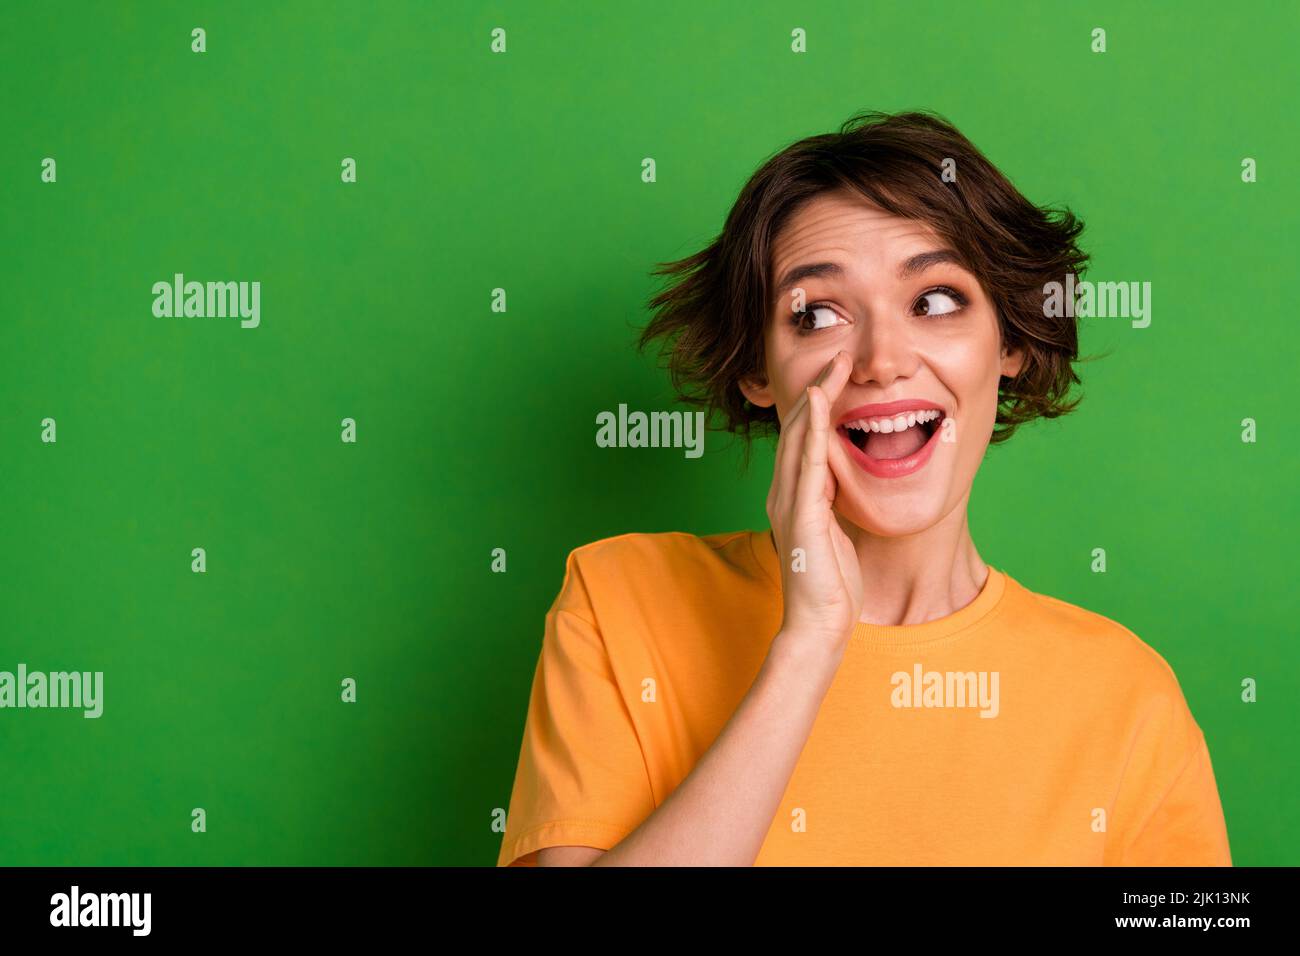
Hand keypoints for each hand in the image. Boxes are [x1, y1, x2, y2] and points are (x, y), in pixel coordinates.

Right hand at [764, 351, 864, 659]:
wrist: (819, 626)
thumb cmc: (830, 587)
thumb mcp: (834, 532)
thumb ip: (831, 503)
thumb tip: (840, 479)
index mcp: (793, 497)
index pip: (803, 440)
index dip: (818, 404)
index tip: (836, 375)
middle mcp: (784, 494)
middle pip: (798, 430)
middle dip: (817, 389)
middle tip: (836, 355)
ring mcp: (789, 503)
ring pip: (799, 438)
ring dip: (815, 397)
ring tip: (831, 366)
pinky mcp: (801, 515)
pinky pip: (806, 463)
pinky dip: (811, 429)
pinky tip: (819, 402)